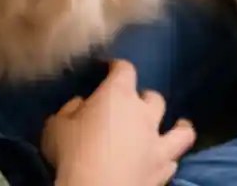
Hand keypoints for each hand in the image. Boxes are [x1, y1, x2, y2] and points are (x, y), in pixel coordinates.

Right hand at [42, 60, 196, 185]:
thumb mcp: (55, 127)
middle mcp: (144, 114)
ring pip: (181, 130)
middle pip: (154, 97)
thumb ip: (69, 110)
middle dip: (145, 98)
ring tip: (178, 126)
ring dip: (179, 126)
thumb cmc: (72, 154)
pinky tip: (164, 161)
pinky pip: (173, 160)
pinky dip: (168, 158)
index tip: (109, 68)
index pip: (125, 69)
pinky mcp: (163, 169)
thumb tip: (80, 103)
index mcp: (117, 96)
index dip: (117, 66)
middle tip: (133, 105)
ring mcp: (158, 143)